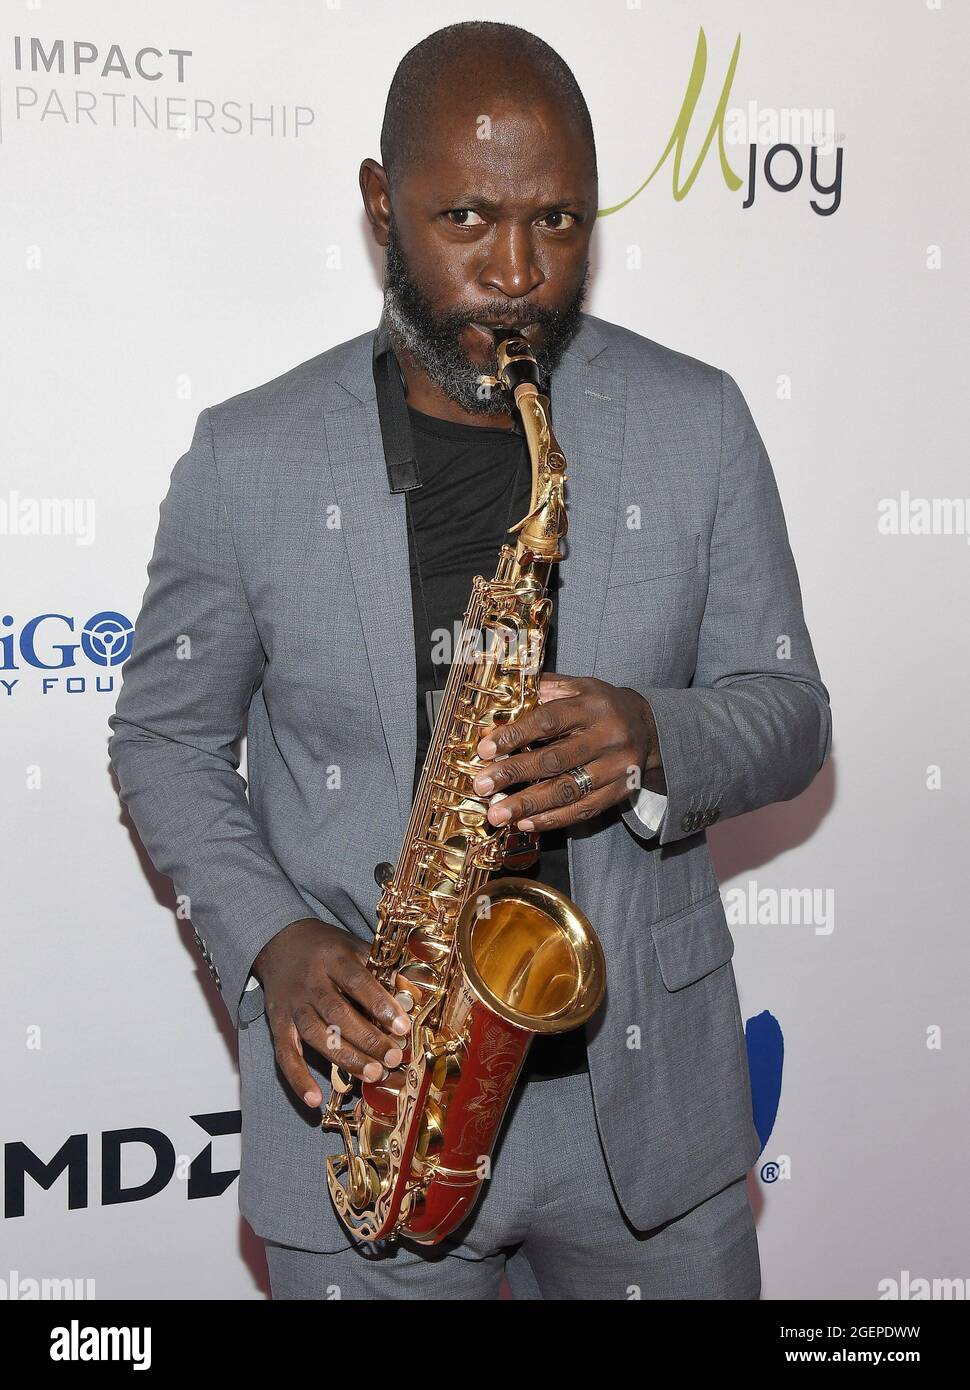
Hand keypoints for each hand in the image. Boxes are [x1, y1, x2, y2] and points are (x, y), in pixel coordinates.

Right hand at [253, 919, 410, 1108]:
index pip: (358, 981)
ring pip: (316, 1035)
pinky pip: (285, 1055)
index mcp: (333, 958)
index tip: (402, 1027)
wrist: (280, 942)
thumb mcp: (353, 946)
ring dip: (344, 1058)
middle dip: (367, 1038)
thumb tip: (409, 997)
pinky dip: (298, 1079)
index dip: (380, 1004)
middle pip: (337, 1012)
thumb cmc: (327, 949)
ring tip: (372, 1074)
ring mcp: (291, 1005)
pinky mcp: (277, 1024)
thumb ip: (379, 969)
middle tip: (392, 1058)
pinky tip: (315, 1100)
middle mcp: (309, 982)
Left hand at [472, 673, 665, 832]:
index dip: (515, 735)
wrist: (650, 728)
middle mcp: (608, 736)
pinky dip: (553, 819)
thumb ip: (543, 691)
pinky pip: (584, 809)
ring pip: (568, 790)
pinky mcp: (622, 791)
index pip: (549, 720)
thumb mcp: (578, 687)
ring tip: (498, 814)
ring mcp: (617, 767)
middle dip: (514, 774)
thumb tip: (500, 701)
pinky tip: (527, 822)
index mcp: (593, 705)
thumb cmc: (601, 706)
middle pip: (555, 759)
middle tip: (482, 786)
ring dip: (529, 804)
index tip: (485, 749)